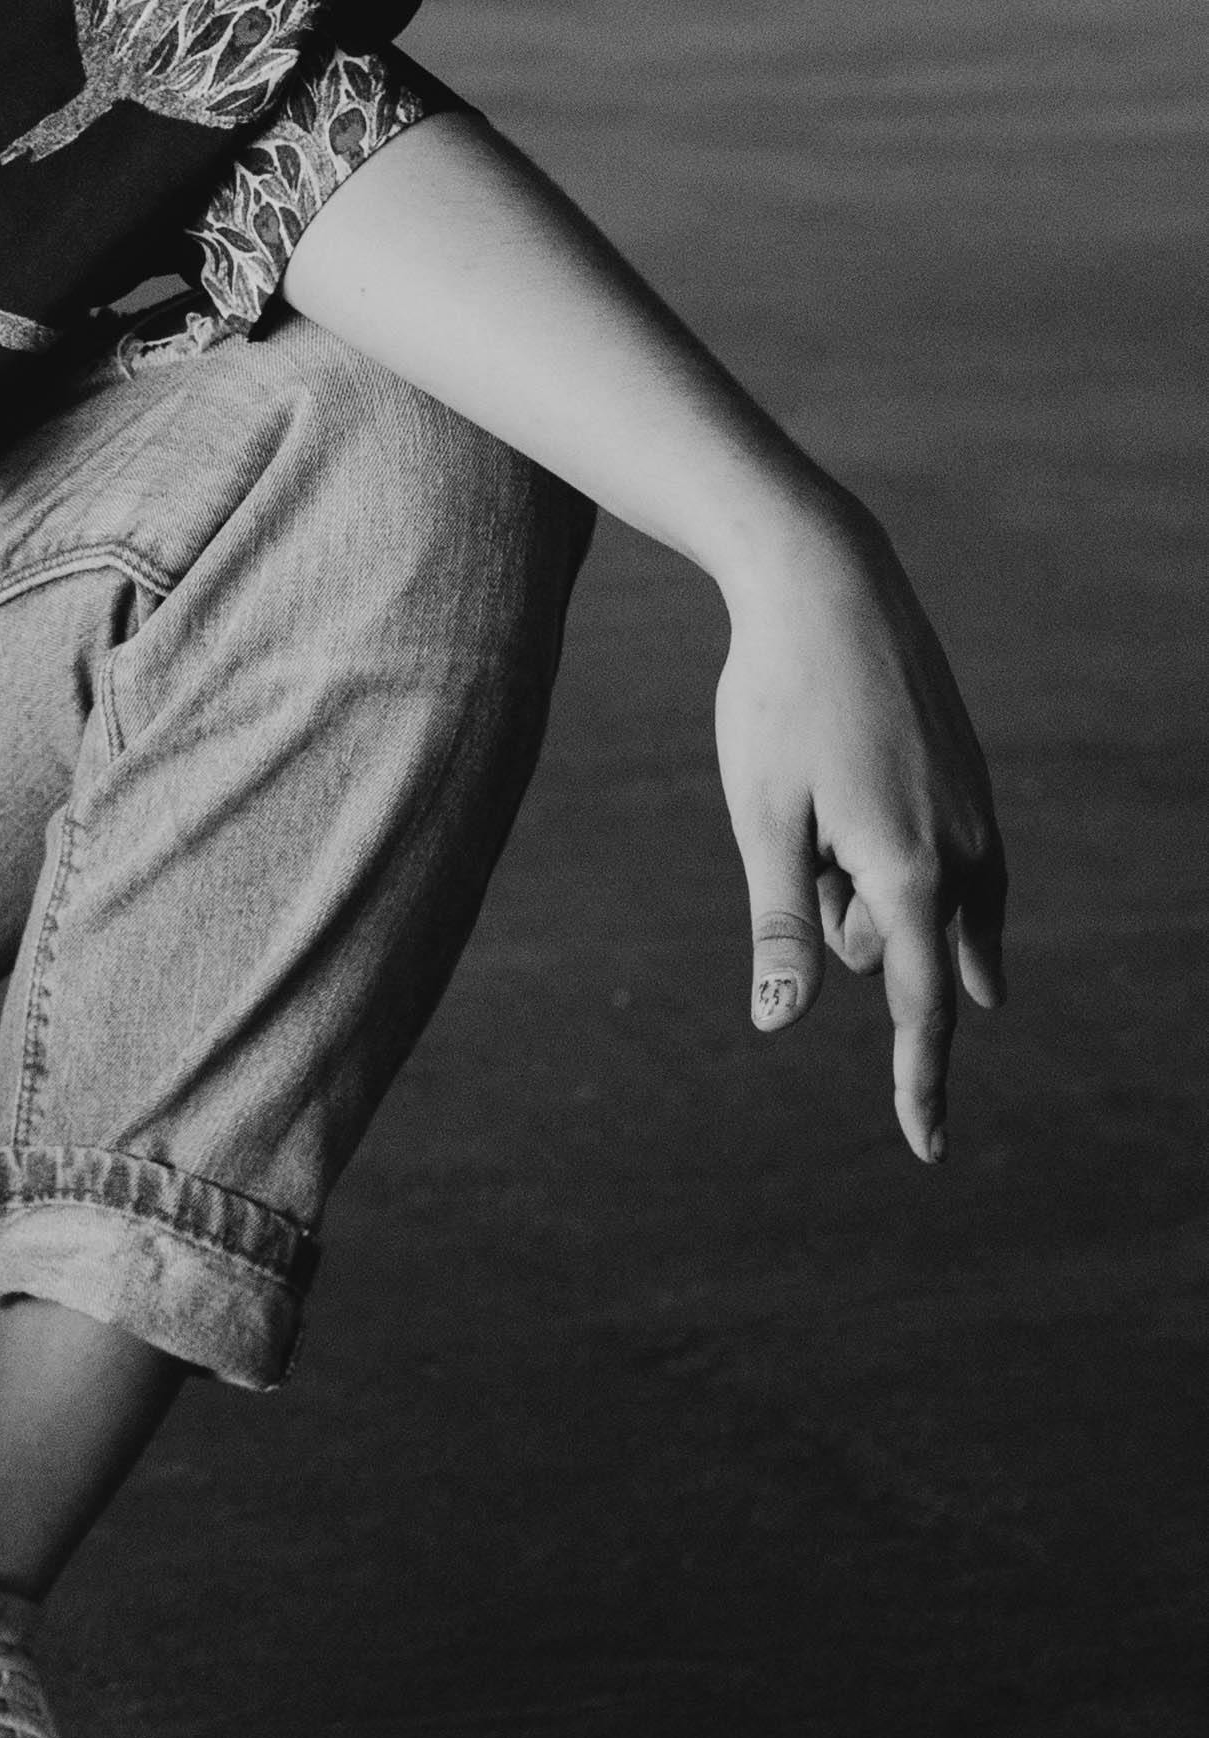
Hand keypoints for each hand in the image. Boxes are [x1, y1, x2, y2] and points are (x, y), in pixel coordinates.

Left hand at [712, 497, 1007, 1161]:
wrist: (830, 590)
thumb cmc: (777, 704)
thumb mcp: (760, 818)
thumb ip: (780, 922)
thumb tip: (782, 1020)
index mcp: (911, 870)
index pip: (919, 1004)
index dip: (917, 1079)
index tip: (926, 1147)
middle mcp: (964, 852)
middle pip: (895, 948)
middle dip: (839, 923)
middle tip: (794, 832)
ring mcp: (977, 817)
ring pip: (911, 904)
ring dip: (855, 883)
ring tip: (817, 796)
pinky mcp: (971, 787)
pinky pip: (935, 865)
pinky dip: (887, 864)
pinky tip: (880, 839)